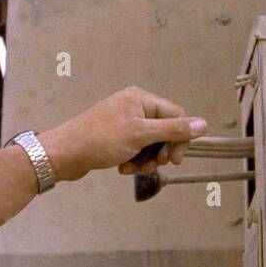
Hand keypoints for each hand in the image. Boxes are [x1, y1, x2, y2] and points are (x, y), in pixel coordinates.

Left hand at [38, 86, 205, 181]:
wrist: (64, 154)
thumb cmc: (98, 140)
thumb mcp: (140, 135)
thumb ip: (173, 130)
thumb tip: (202, 124)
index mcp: (141, 99)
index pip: (176, 116)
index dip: (179, 139)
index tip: (173, 160)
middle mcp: (134, 106)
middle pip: (164, 131)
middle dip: (160, 151)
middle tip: (153, 165)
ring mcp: (124, 121)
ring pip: (150, 143)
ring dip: (146, 159)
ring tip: (133, 167)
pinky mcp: (116, 136)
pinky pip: (136, 149)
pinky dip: (134, 160)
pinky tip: (122, 167)